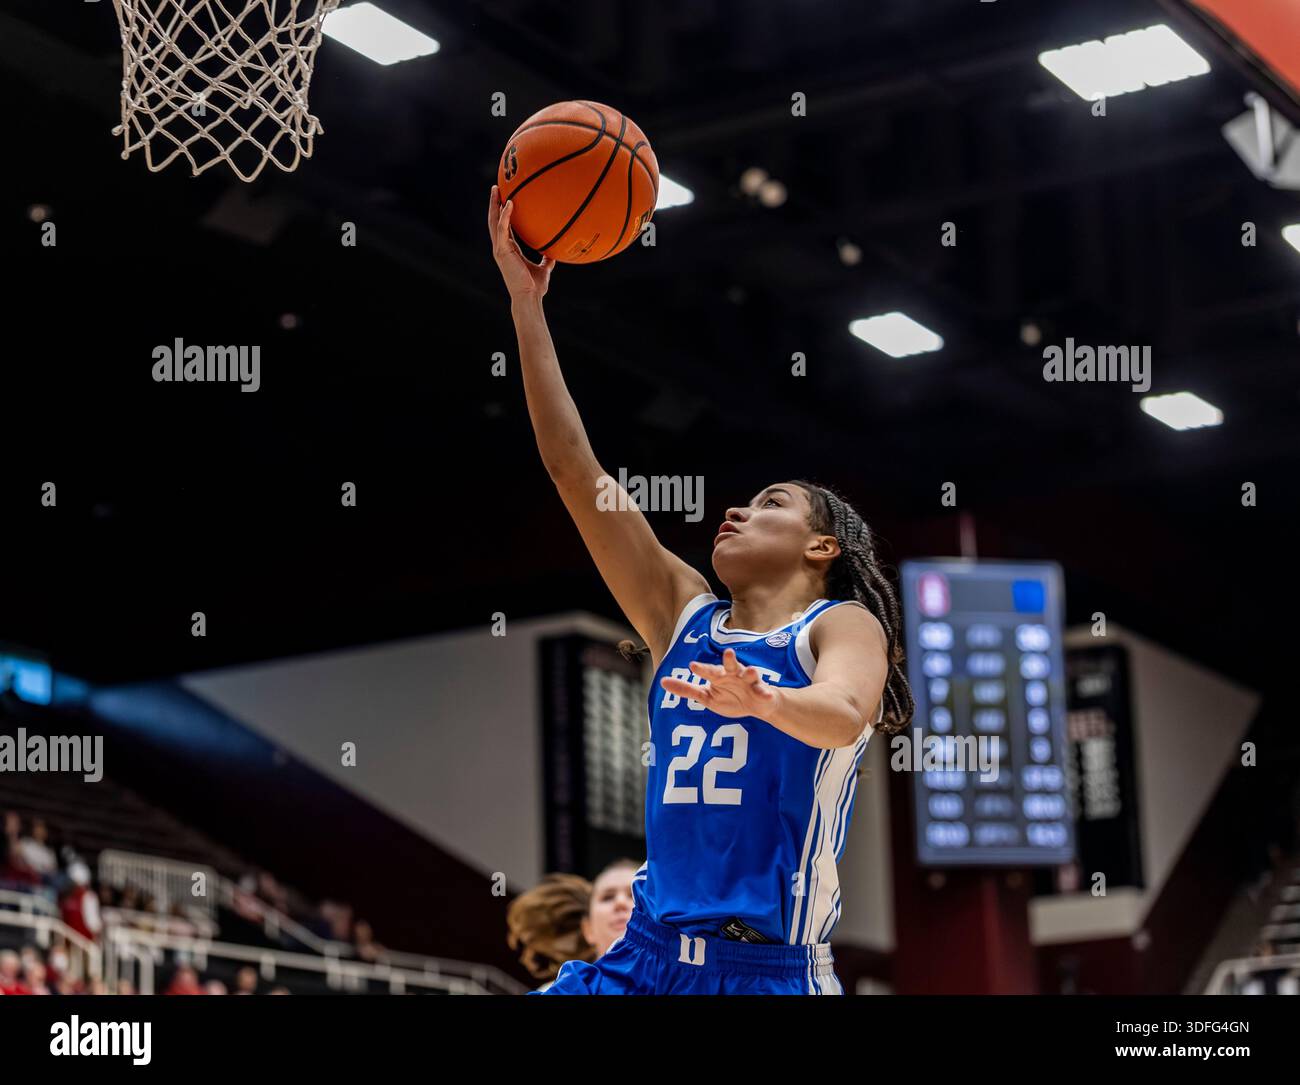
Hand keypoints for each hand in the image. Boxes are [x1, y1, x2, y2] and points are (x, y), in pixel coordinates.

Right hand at [488, 185, 554, 299]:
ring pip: (494, 222)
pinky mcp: (502, 250)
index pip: (504, 227)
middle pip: (495, 220)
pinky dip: (505, 215)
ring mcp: (500, 248)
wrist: (529, 297)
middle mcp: (502, 247)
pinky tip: (509, 203)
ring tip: (496, 189)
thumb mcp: (544, 269)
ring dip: (494, 205)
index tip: (504, 198)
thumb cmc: (534, 287)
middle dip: (494, 204)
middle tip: (496, 187)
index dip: (502, 213)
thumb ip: (547, 260)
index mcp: (509, 249)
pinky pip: (502, 229)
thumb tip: (555, 253)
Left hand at [659, 649, 782, 720]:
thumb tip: (662, 681)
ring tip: (751, 670)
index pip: (709, 671)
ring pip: (750, 674)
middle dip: (730, 659)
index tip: (692, 666)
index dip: (702, 669)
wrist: (756, 705)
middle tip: (728, 653)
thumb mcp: (707, 696)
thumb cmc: (730, 697)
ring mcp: (749, 682)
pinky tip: (766, 696)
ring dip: (751, 672)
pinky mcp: (762, 691)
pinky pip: (765, 692)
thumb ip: (686, 689)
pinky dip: (766, 694)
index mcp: (720, 675)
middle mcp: (735, 674)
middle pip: (731, 665)